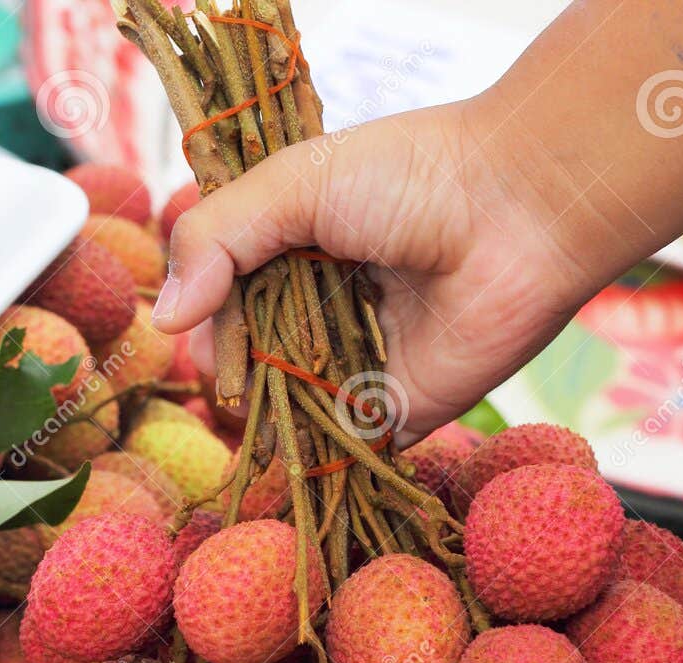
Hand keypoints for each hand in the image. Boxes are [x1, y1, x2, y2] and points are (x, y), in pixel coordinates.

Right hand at [152, 95, 602, 444]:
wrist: (519, 211)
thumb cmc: (411, 177)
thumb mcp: (292, 184)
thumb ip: (216, 238)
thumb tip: (162, 320)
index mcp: (294, 248)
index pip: (222, 295)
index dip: (202, 314)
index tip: (194, 320)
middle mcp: (320, 309)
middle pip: (246, 358)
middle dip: (229, 369)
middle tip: (231, 368)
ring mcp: (355, 364)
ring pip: (282, 408)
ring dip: (260, 419)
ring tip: (251, 410)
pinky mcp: (393, 415)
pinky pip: (337, 452)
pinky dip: (307, 462)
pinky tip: (279, 463)